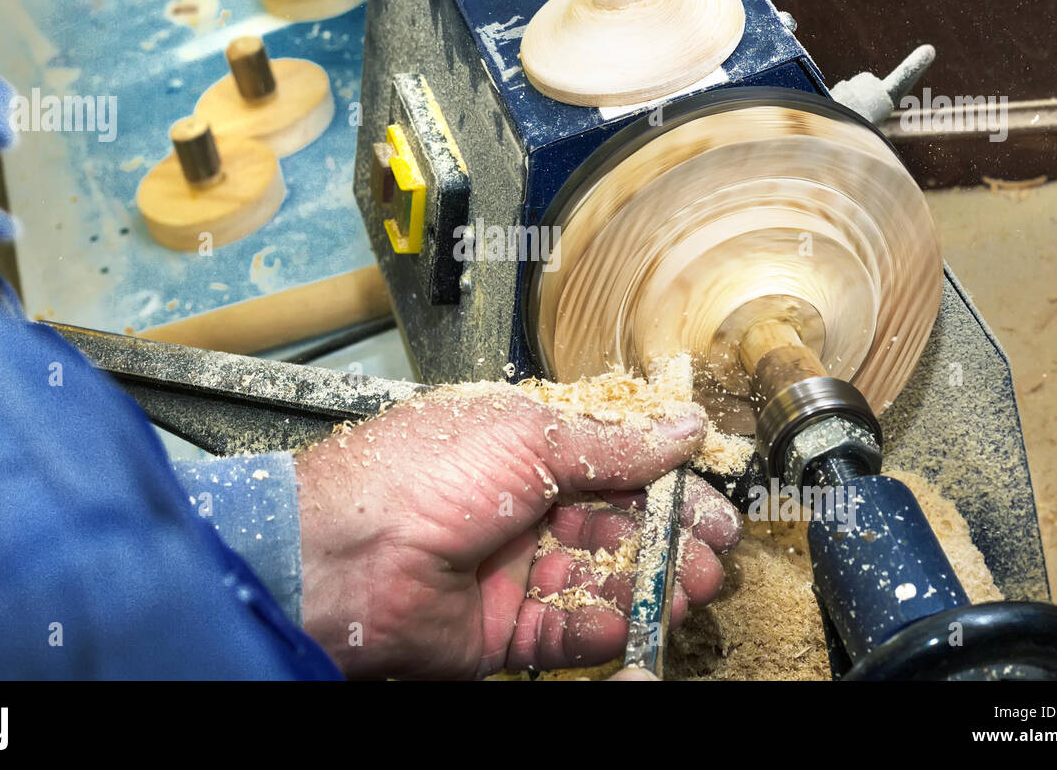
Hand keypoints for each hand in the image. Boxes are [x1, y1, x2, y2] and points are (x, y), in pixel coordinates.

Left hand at [296, 385, 741, 678]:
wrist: (343, 557)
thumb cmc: (416, 476)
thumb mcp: (526, 438)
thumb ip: (612, 444)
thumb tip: (680, 428)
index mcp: (520, 448)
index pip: (613, 466)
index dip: (665, 485)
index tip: (712, 504)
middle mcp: (518, 508)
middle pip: (614, 527)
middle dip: (668, 541)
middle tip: (712, 558)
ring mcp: (509, 570)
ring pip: (598, 580)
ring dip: (647, 585)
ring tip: (687, 590)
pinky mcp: (499, 629)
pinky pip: (564, 630)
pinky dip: (602, 627)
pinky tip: (631, 620)